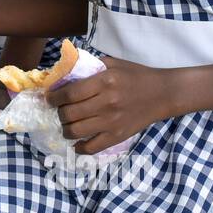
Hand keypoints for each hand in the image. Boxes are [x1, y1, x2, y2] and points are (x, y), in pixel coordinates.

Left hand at [44, 57, 167, 153]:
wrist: (163, 94)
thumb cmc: (136, 76)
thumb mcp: (113, 64)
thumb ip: (90, 66)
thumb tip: (64, 71)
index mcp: (105, 82)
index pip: (70, 93)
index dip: (54, 97)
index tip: (49, 98)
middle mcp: (107, 103)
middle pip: (70, 113)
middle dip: (58, 113)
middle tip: (59, 110)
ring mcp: (112, 122)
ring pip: (76, 132)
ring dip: (65, 129)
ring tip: (66, 124)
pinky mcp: (118, 136)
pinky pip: (92, 147)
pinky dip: (79, 148)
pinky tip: (76, 143)